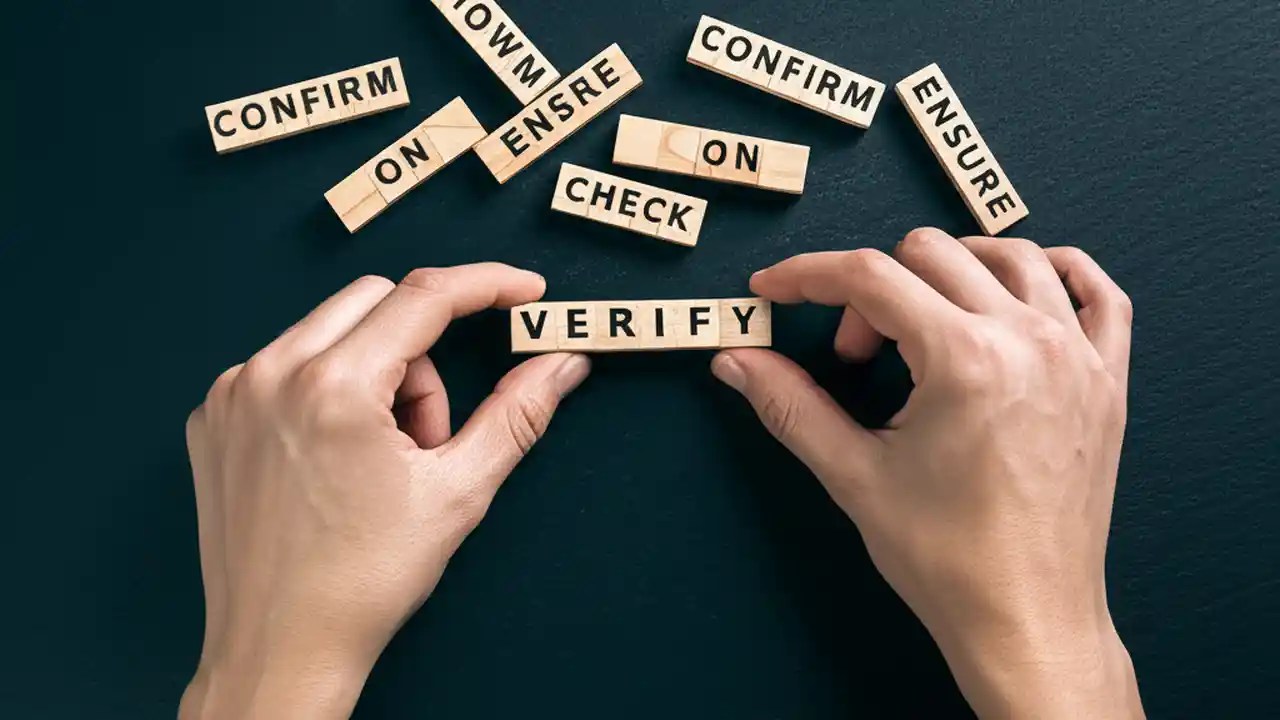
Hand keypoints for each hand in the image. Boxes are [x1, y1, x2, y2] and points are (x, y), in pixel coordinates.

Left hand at [179, 264, 590, 719]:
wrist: (280, 649)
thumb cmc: (365, 580)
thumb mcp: (458, 492)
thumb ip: (517, 414)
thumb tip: (562, 362)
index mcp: (333, 387)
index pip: (424, 296)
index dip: (487, 285)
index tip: (525, 290)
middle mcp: (269, 374)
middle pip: (376, 302)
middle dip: (422, 353)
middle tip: (432, 434)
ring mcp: (232, 395)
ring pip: (331, 332)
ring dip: (375, 374)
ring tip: (380, 460)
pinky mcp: (213, 418)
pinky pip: (285, 365)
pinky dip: (326, 391)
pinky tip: (334, 460)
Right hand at [712, 228, 1142, 718]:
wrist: (1027, 617)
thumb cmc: (948, 558)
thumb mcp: (854, 474)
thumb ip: (790, 405)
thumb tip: (736, 361)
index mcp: (964, 359)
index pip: (870, 276)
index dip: (808, 276)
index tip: (776, 289)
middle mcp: (1028, 340)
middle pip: (931, 253)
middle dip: (874, 293)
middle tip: (857, 358)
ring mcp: (1078, 355)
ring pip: (1011, 254)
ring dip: (951, 271)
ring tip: (923, 324)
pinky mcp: (1107, 379)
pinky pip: (1096, 291)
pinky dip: (1053, 275)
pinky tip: (1016, 297)